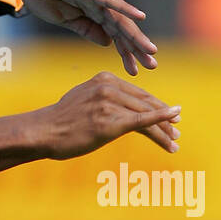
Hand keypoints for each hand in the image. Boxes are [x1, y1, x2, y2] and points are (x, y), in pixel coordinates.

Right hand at [13, 0, 157, 76]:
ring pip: (120, 19)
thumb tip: (107, 43)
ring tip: (150, 50)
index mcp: (92, 14)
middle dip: (137, 48)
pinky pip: (110, 1)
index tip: (134, 71)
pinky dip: (126, 9)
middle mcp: (99, 5)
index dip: (125, 53)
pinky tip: (140, 17)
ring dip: (136, 35)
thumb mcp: (64, 20)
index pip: (114, 36)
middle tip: (152, 65)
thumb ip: (86, 30)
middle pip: (122, 30)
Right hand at [45, 71, 180, 158]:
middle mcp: (108, 87)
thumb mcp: (84, 99)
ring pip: (146, 115)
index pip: (138, 93)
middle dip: (164, 117)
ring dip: (164, 129)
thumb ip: (104, 98)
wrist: (43, 130)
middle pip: (145, 103)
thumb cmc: (62, 119)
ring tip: (174, 141)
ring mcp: (109, 104)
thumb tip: (120, 108)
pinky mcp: (109, 122)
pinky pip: (141, 122)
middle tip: (177, 129)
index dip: (157, 105)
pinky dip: (160, 121)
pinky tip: (174, 120)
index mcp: (104, 78)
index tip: (172, 115)